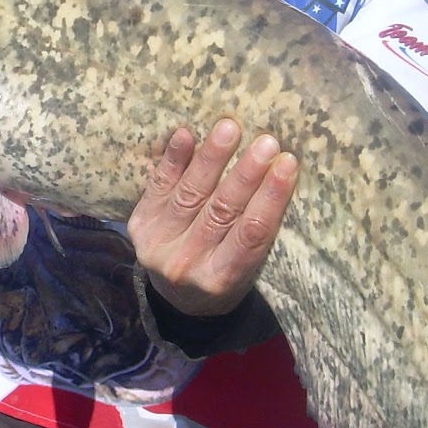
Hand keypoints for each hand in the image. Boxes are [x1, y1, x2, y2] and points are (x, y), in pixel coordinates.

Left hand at [127, 119, 298, 317]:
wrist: (176, 299)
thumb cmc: (225, 277)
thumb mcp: (247, 269)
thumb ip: (258, 232)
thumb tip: (281, 172)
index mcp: (222, 278)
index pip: (251, 233)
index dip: (270, 197)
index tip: (288, 163)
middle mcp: (187, 263)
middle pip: (221, 210)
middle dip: (245, 173)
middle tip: (266, 142)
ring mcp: (158, 244)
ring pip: (190, 194)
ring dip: (211, 158)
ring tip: (230, 128)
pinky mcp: (139, 225)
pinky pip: (158, 187)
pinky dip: (173, 161)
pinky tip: (185, 135)